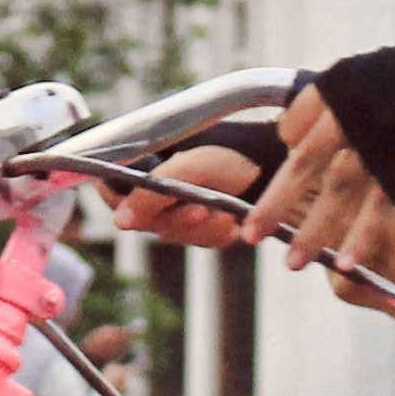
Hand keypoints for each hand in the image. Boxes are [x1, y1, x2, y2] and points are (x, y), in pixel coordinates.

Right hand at [112, 145, 271, 245]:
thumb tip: (119, 222)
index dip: (119, 202)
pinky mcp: (207, 222)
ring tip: (223, 214)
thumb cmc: (239, 154)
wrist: (284, 165)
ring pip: (171, 234)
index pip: (110, 186)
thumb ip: (153, 192)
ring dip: (197, 228)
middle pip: (142, 219)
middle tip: (201, 210)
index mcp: (149, 159)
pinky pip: (198, 241)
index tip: (136, 213)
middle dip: (173, 218)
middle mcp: (161, 183)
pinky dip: (214, 234)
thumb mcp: (192, 169)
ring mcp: (183, 203)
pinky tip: (232, 222)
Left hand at [235, 93, 394, 302]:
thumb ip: (315, 106)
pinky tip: (346, 263)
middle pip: (306, 163)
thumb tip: (286, 140)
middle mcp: (354, 117)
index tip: (285, 151)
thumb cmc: (394, 81)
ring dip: (316, 230)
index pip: (293, 125)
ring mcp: (380, 144)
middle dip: (276, 202)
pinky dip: (363, 235)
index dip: (283, 144)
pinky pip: (380, 206)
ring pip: (341, 191)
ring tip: (293, 263)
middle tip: (251, 234)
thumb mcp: (350, 76)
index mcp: (336, 93)